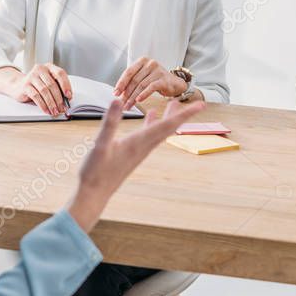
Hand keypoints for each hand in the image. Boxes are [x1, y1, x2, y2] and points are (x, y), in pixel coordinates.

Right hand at [3, 64, 72, 117]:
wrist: (18, 85)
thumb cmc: (36, 84)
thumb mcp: (48, 83)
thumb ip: (57, 88)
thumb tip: (66, 99)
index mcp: (49, 67)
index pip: (60, 73)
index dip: (66, 85)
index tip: (69, 96)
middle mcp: (40, 69)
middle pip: (52, 84)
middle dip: (59, 99)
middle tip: (62, 108)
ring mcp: (32, 76)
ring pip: (44, 91)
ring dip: (51, 103)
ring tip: (55, 111)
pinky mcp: (25, 85)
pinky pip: (36, 96)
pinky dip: (43, 105)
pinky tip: (46, 110)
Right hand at [66, 99, 205, 231]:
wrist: (94, 194)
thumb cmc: (96, 172)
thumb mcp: (100, 145)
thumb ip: (109, 122)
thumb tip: (117, 101)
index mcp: (140, 142)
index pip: (167, 125)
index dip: (184, 114)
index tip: (201, 105)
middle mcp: (144, 146)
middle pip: (168, 128)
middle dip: (181, 114)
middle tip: (196, 103)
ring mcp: (139, 150)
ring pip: (159, 131)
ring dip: (168, 118)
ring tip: (172, 105)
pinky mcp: (133, 153)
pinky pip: (149, 135)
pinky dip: (152, 124)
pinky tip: (150, 118)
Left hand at [113, 57, 188, 110]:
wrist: (175, 83)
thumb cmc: (156, 80)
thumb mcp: (144, 77)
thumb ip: (133, 81)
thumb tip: (119, 93)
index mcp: (142, 61)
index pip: (129, 72)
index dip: (121, 83)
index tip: (116, 93)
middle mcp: (150, 63)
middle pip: (134, 80)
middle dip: (126, 93)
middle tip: (121, 103)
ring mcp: (158, 70)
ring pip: (141, 85)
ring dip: (133, 97)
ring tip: (128, 105)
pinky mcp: (164, 79)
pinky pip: (151, 87)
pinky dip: (144, 94)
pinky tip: (138, 100)